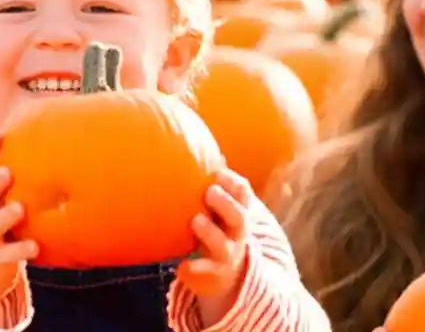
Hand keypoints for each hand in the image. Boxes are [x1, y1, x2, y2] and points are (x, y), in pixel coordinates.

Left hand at [177, 169, 254, 324]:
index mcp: (239, 212)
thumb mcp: (223, 209)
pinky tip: (181, 265)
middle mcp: (236, 234)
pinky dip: (192, 269)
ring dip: (210, 232)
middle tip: (210, 191)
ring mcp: (226, 255)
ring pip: (222, 245)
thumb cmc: (220, 230)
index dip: (233, 183)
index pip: (243, 194)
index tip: (217, 173)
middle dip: (226, 204)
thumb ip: (216, 185)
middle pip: (238, 217)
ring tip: (196, 220)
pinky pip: (203, 272)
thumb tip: (199, 149)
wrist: (229, 275)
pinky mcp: (211, 275)